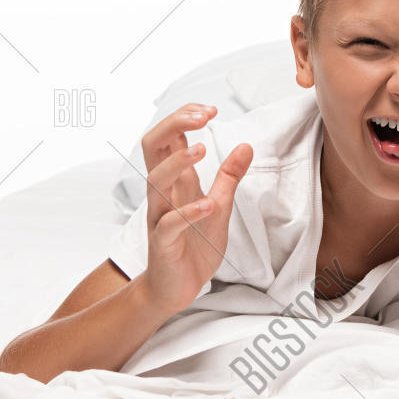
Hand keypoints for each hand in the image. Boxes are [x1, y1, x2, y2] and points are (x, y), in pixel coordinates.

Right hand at [138, 103, 253, 312]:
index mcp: (175, 181)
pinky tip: (207, 204)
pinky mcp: (163, 242)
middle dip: (174, 124)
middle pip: (152, 146)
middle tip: (203, 115)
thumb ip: (229, 177)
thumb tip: (246, 145)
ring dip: (178, 163)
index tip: (210, 109)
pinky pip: (169, 223)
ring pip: (155, 181)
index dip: (184, 117)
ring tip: (203, 149)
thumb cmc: (193, 245)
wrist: (175, 289)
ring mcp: (160, 217)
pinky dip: (188, 212)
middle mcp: (163, 193)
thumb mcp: (220, 207)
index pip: (167, 137)